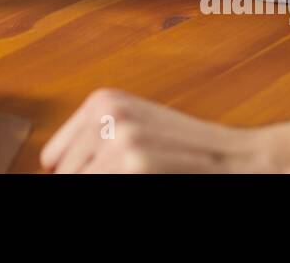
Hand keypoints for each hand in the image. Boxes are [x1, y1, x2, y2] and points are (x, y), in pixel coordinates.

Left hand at [40, 88, 268, 172]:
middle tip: (131, 174)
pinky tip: (148, 179)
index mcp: (102, 101)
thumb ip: (94, 144)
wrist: (236, 158)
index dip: (71, 173)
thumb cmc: (185, 152)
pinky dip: (118, 189)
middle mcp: (107, 112)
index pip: (53, 158)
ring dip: (105, 185)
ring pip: (78, 180)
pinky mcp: (135, 162)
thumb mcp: (134, 132)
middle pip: (66, 173)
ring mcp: (120, 136)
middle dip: (87, 180)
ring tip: (143, 175)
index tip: (93, 173)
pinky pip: (98, 186)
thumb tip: (53, 168)